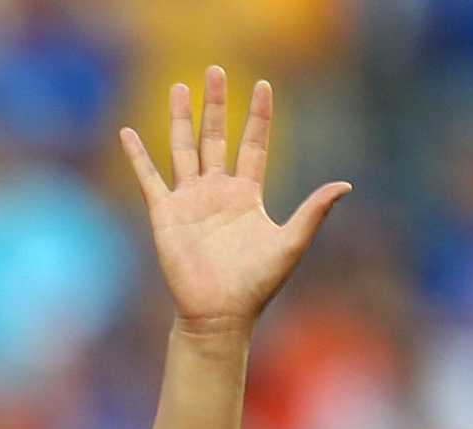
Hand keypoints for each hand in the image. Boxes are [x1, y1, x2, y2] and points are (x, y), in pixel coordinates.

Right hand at [120, 66, 349, 331]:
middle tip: (215, 69)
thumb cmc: (255, 286)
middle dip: (216, 104)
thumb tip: (345, 185)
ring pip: (184, 148)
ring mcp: (190, 201)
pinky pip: (149, 178)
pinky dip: (137, 156)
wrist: (219, 315)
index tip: (264, 86)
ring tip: (180, 86)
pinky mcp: (165, 214)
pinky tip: (127, 133)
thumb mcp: (290, 244)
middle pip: (216, 136)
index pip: (253, 145)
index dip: (258, 116)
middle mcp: (217, 192)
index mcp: (246, 195)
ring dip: (181, 117)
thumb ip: (313, 212)